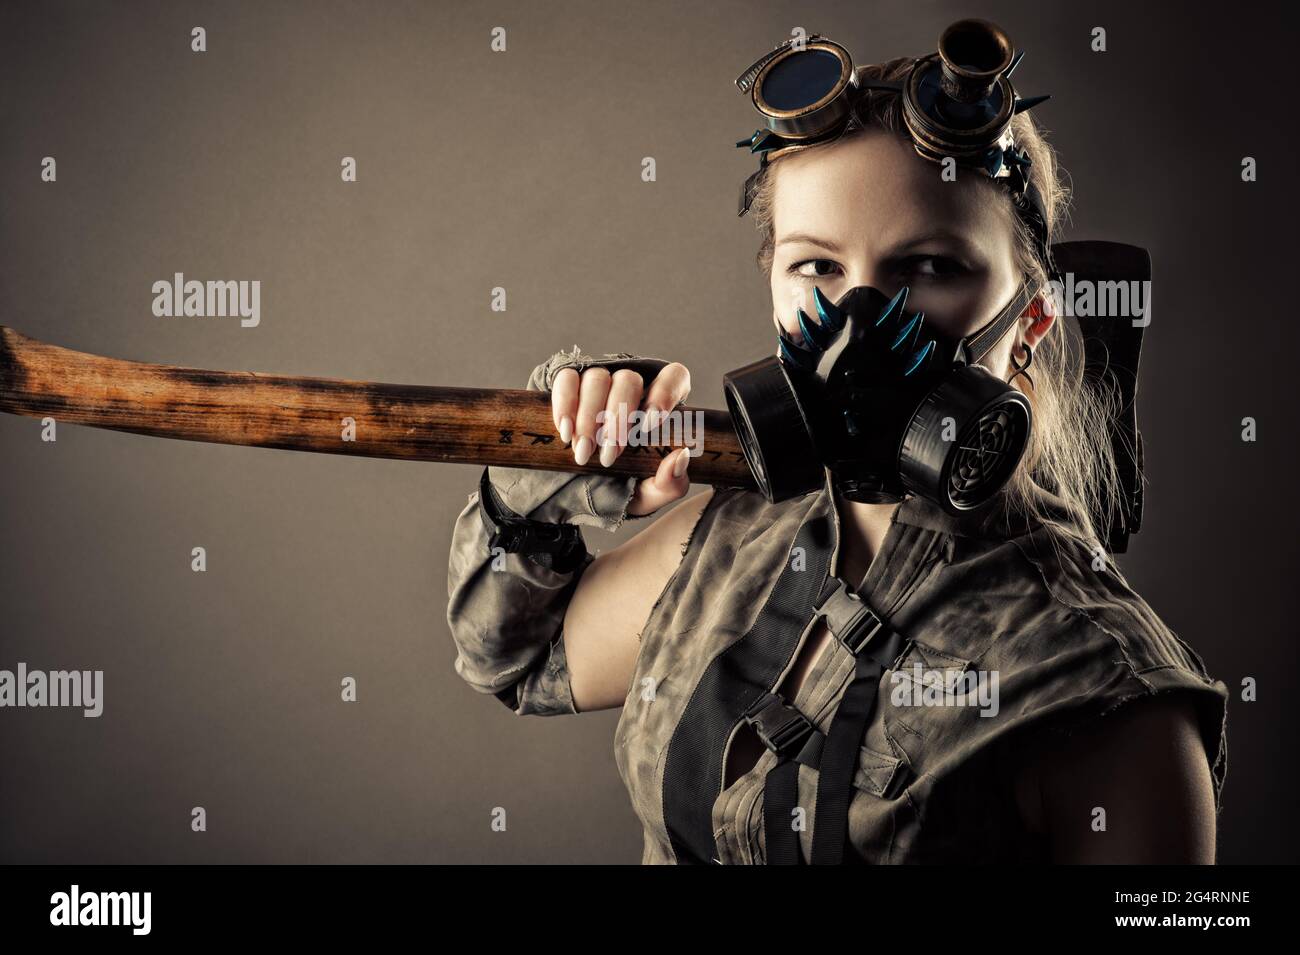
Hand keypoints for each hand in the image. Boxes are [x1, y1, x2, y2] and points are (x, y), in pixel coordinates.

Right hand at [550, 362, 692, 516]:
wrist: (577, 497)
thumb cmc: (621, 489)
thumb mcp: (650, 495)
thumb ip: (671, 483)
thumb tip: (680, 456)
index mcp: (660, 407)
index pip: (673, 377)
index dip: (664, 392)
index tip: (649, 424)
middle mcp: (631, 389)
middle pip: (629, 380)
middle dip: (617, 420)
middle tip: (608, 456)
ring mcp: (598, 384)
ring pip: (597, 378)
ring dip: (589, 417)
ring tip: (584, 452)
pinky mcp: (568, 386)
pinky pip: (567, 379)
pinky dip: (565, 404)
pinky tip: (566, 432)